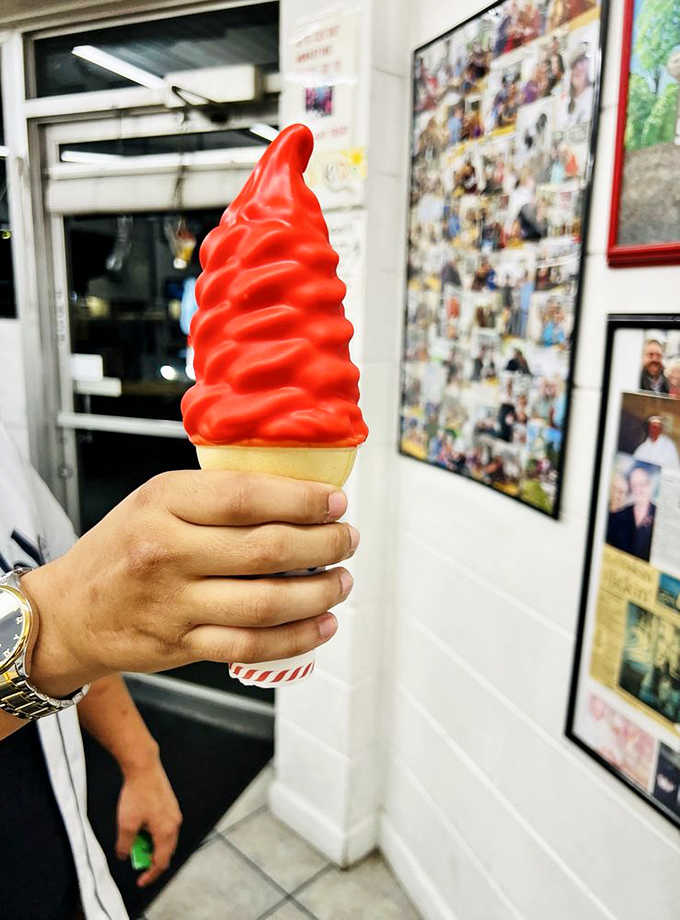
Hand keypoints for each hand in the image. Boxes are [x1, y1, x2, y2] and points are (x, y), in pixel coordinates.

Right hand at [21, 471, 357, 696]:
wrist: (68, 612)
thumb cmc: (121, 548)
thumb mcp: (155, 500)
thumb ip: (215, 496)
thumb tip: (296, 494)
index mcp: (163, 502)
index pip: (246, 497)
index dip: (303, 500)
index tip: (336, 503)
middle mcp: (167, 551)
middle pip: (266, 549)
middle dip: (324, 544)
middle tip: (347, 539)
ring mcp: (173, 603)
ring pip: (266, 602)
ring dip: (319, 592)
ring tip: (341, 581)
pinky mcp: (181, 645)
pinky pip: (251, 646)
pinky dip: (296, 638)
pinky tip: (320, 624)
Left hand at [115, 751, 181, 887]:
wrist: (144, 768)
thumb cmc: (137, 793)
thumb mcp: (126, 824)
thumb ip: (125, 845)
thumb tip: (124, 854)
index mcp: (166, 831)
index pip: (162, 862)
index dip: (151, 874)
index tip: (141, 880)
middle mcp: (174, 823)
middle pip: (166, 851)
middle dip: (151, 859)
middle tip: (136, 860)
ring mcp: (174, 813)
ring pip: (165, 839)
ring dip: (151, 845)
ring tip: (135, 842)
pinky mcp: (170, 805)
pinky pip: (165, 827)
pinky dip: (154, 834)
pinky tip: (141, 828)